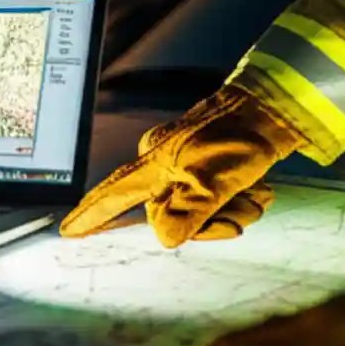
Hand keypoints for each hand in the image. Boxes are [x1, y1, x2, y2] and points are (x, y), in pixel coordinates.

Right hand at [59, 87, 303, 246]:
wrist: (276, 107)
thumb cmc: (237, 138)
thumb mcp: (212, 180)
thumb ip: (186, 213)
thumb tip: (166, 238)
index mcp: (154, 164)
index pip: (116, 193)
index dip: (92, 214)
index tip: (68, 230)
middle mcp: (166, 165)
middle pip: (175, 215)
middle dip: (212, 221)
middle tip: (240, 213)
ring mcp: (190, 165)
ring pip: (204, 210)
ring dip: (236, 209)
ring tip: (255, 194)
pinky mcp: (214, 164)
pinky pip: (222, 198)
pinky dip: (244, 199)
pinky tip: (259, 189)